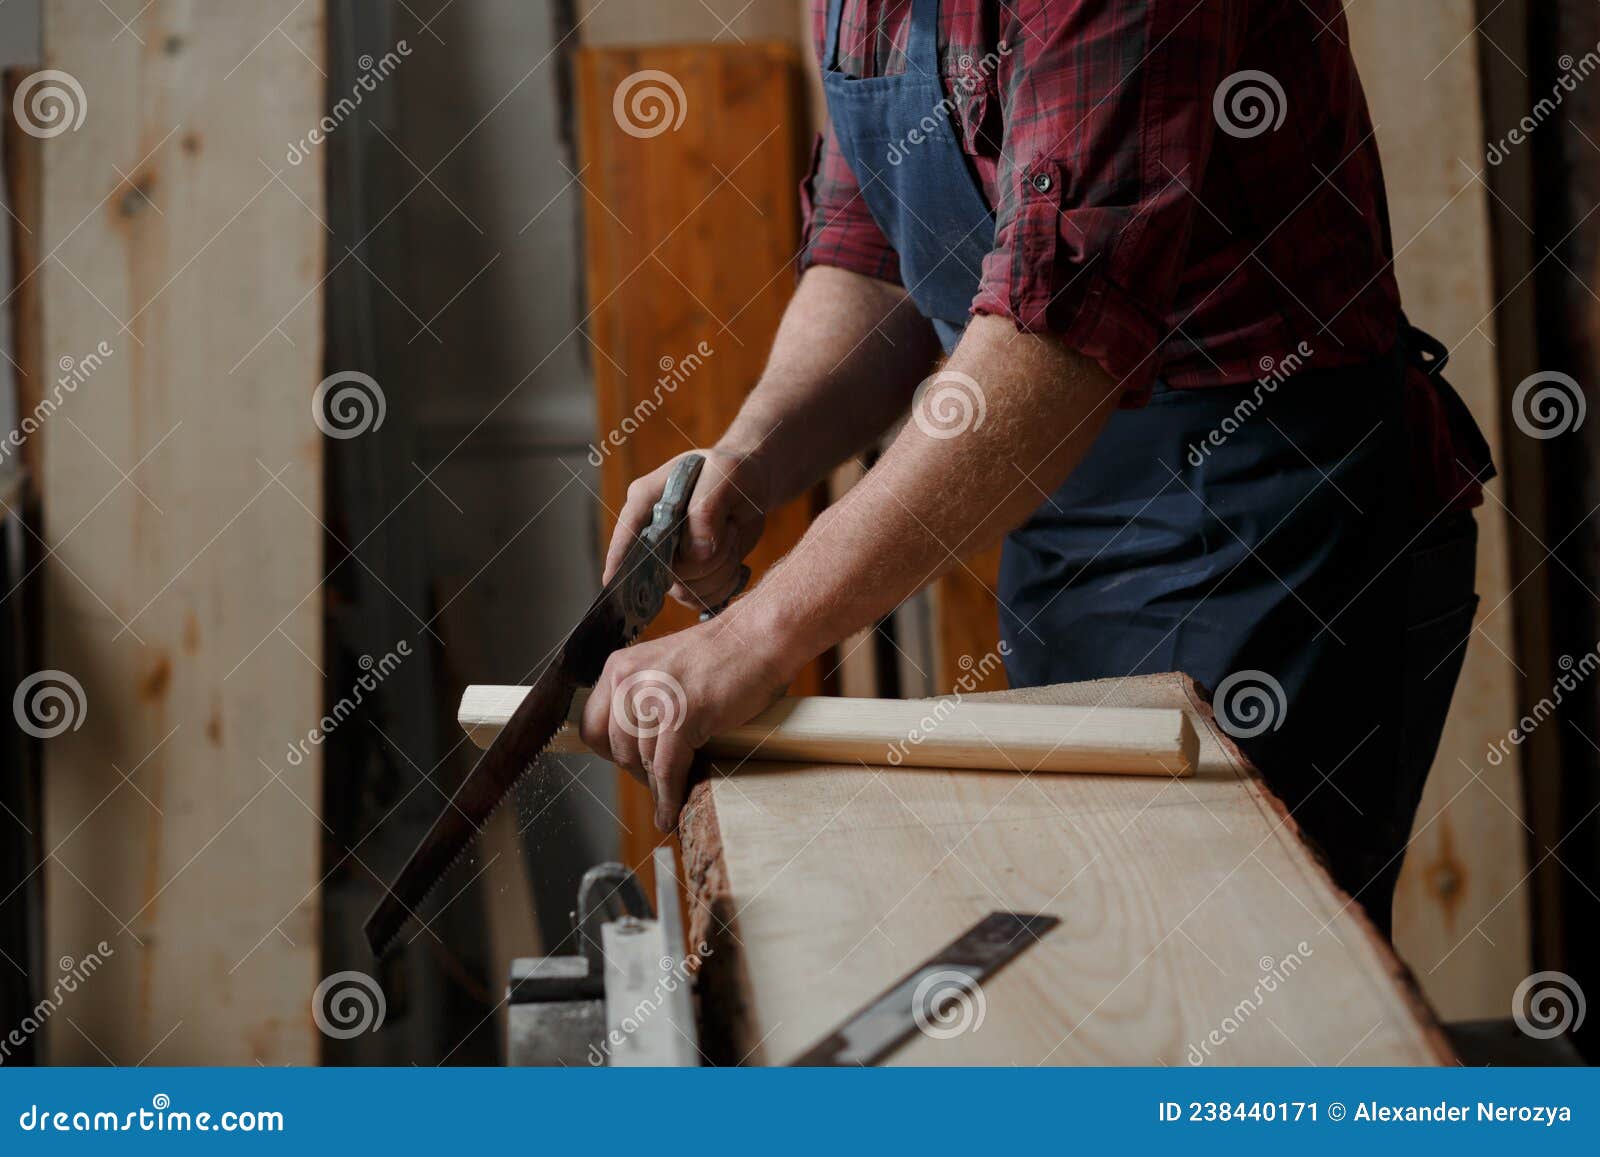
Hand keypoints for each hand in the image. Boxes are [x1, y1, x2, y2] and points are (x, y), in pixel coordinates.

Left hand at [579, 610, 800, 831]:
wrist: (758, 637)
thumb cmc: (722, 654)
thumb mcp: (662, 668)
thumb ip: (641, 698)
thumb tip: (634, 746)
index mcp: (619, 668)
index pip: (593, 727)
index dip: (612, 754)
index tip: (631, 765)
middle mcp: (629, 681)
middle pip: (617, 749)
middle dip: (638, 772)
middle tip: (659, 783)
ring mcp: (654, 698)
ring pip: (643, 762)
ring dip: (658, 789)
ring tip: (670, 802)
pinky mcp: (681, 716)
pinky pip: (667, 769)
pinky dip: (670, 795)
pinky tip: (674, 809)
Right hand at [602, 448, 767, 610]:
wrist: (754, 485)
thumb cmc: (735, 471)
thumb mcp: (726, 473)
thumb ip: (707, 508)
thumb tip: (696, 553)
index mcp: (647, 498)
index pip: (627, 531)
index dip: (618, 558)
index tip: (611, 581)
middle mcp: (652, 531)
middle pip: (662, 570)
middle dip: (703, 561)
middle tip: (729, 528)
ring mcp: (670, 558)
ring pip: (685, 589)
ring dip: (719, 571)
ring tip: (732, 535)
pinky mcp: (689, 576)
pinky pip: (702, 598)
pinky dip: (725, 584)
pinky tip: (734, 558)